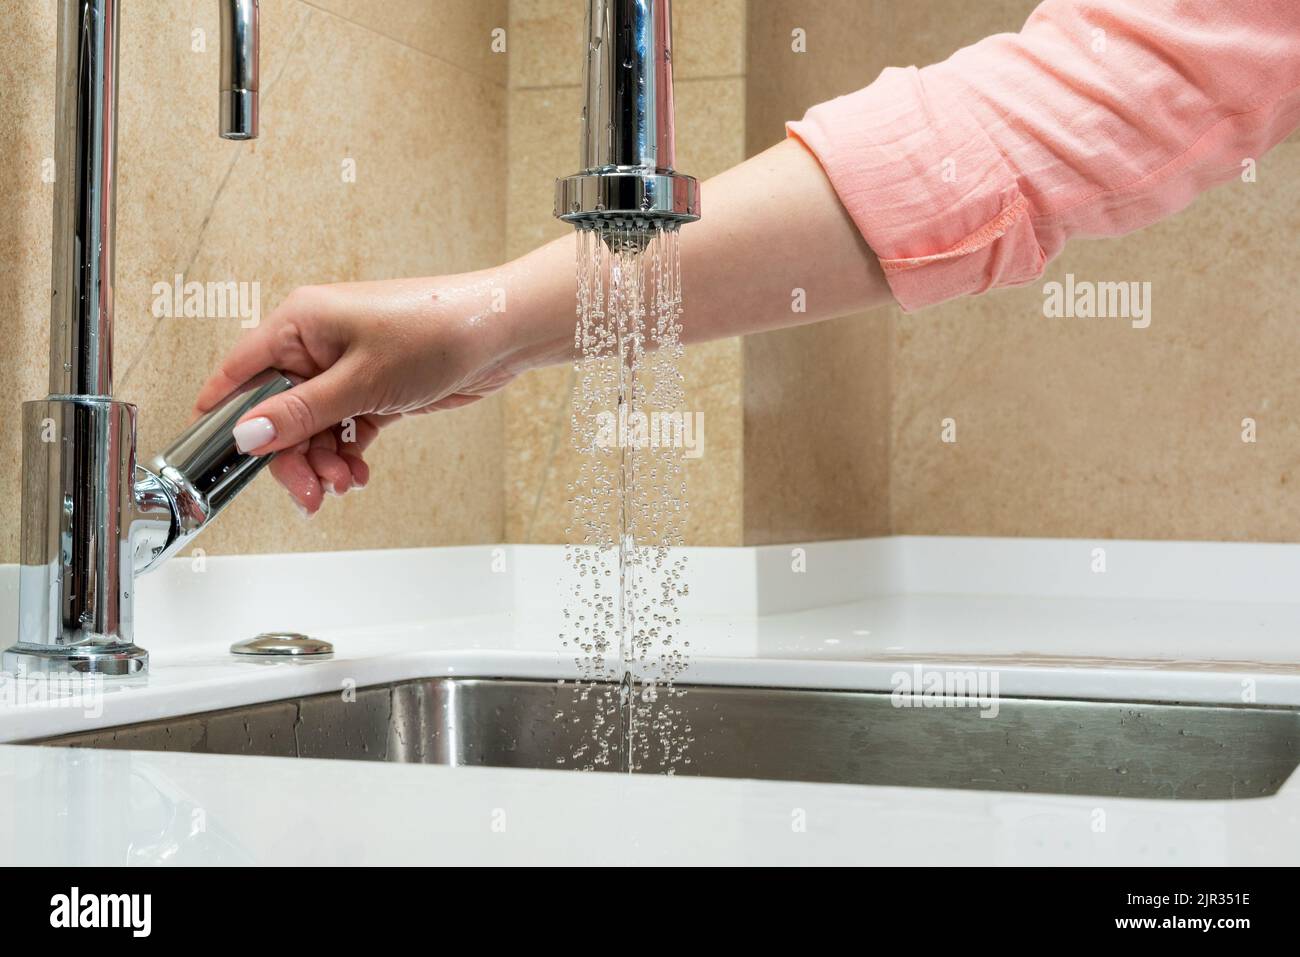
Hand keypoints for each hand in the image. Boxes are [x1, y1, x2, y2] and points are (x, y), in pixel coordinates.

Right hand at [194, 274, 532, 514]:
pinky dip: (348, 455)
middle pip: (280, 412)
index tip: (214, 457)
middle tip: (308, 494)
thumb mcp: (360, 380)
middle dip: (292, 456)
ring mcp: (347, 368)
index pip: (242, 372)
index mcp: (301, 323)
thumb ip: (301, 412)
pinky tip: (357, 475)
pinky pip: (345, 429)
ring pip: (314, 427)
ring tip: (343, 484)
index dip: (224, 415)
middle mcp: (318, 344)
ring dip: (324, 461)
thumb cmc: (435, 332)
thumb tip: (247, 435)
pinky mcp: (374, 389)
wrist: (500, 333)